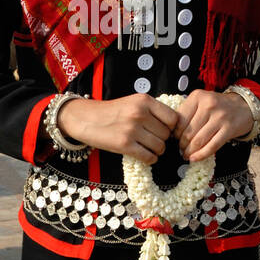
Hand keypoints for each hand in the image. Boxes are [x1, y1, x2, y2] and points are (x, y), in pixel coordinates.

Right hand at [56, 94, 179, 164]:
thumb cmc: (112, 111)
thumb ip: (153, 110)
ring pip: (160, 147)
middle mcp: (140, 113)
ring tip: (147, 147)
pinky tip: (143, 155)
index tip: (163, 130)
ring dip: (156, 150)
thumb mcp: (133, 102)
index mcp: (144, 101)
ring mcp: (132, 130)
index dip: (171, 127)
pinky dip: (150, 159)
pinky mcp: (124, 145)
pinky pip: (149, 157)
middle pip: (166, 134)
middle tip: (151, 139)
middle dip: (162, 139)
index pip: (173, 118)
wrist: (85, 118)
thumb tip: (174, 127)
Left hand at [174, 89, 252, 162]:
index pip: (179, 120)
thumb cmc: (217, 106)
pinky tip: (194, 158)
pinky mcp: (229, 129)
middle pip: (188, 132)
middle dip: (181, 144)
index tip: (174, 139)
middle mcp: (209, 105)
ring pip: (198, 140)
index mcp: (198, 96)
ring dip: (190, 151)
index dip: (175, 133)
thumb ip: (187, 113)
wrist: (243, 106)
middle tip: (180, 149)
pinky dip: (201, 155)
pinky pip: (212, 146)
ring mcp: (220, 117)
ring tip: (186, 155)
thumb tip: (172, 134)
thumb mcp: (201, 102)